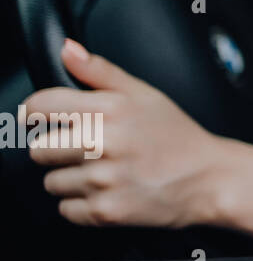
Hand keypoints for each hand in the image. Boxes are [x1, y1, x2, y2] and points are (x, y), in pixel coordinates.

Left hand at [23, 39, 227, 230]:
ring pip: (51, 182)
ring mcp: (103, 179)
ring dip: (71, 179)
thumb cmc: (176, 135)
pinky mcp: (105, 211)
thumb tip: (67, 49)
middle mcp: (103, 143)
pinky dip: (82, 204)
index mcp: (110, 109)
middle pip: (38, 148)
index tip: (43, 120)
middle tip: (87, 149)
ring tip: (103, 172)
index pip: (39, 107)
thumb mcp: (144, 94)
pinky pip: (66, 209)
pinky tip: (109, 191)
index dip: (35, 113)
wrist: (209, 179)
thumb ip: (100, 71)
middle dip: (58, 149)